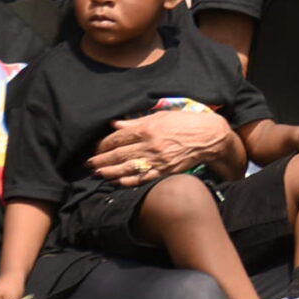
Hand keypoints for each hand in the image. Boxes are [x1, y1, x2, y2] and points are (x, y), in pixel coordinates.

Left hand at [91, 108, 237, 185]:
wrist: (208, 137)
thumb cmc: (185, 122)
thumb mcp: (161, 116)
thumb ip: (136, 122)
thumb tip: (116, 123)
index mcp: (148, 129)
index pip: (119, 138)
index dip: (104, 144)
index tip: (96, 148)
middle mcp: (150, 146)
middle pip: (119, 154)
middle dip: (102, 159)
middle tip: (89, 164)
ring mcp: (157, 160)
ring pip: (127, 168)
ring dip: (110, 172)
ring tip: (98, 173)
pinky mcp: (164, 171)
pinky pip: (142, 178)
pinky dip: (127, 181)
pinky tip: (116, 181)